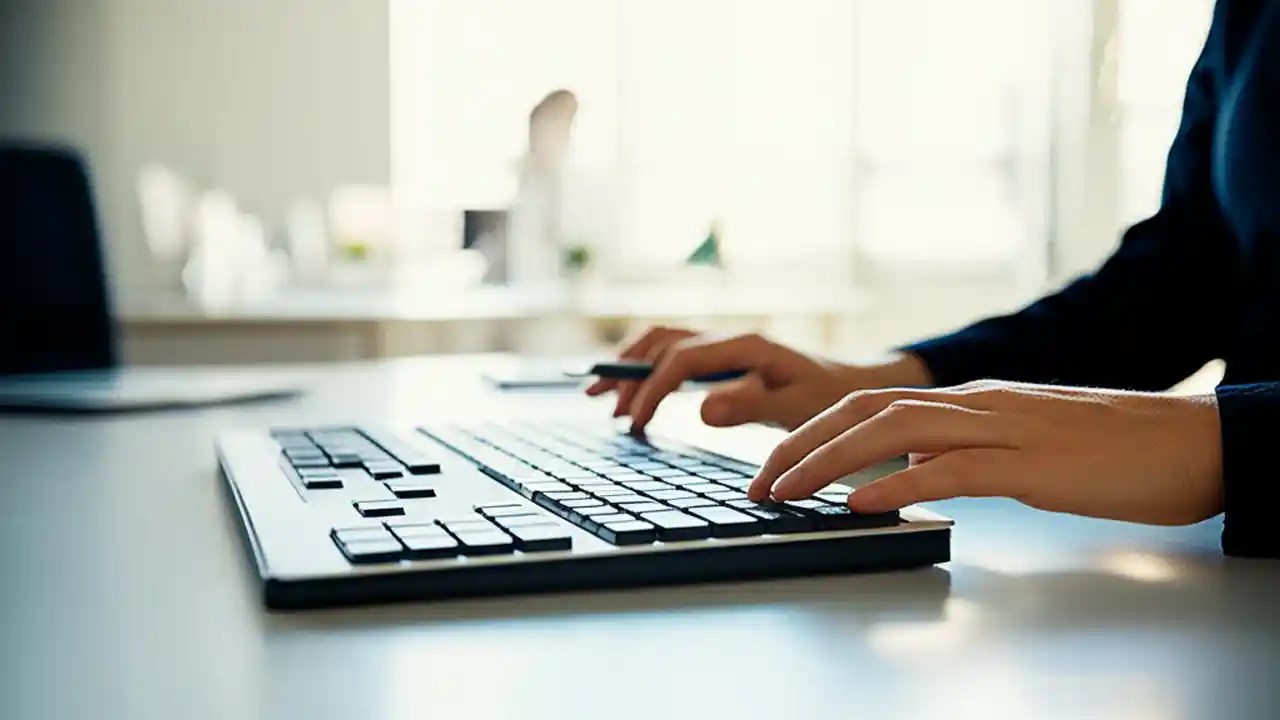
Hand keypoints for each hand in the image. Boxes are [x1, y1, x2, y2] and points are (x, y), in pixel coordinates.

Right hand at [585, 326, 931, 431]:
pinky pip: (674, 352)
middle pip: (661, 342)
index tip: (634, 423)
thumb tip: (700, 408)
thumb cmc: (827, 396)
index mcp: (744, 345)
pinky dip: (646, 366)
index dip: (651, 390)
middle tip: (600, 404)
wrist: (854, 385)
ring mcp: (724, 344)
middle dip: (626, 372)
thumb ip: (748, 407)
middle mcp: (729, 337)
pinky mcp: (724, 356)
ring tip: (601, 396)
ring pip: (662, 342)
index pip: (680, 360)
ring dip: (630, 365)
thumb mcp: (793, 406)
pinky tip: (633, 391)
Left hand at [748, 380, 1224, 525]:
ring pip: (894, 431)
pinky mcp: (1029, 463)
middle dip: (801, 445)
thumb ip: (964, 450)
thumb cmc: (1106, 449)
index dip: (814, 431)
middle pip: (865, 411)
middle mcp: (973, 404)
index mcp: (968, 400)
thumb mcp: (1018, 443)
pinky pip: (951, 470)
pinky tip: (858, 505)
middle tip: (759, 484)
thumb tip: (911, 473)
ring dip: (829, 463)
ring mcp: (1000, 428)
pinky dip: (897, 485)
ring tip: (785, 492)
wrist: (1186, 441)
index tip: (774, 464)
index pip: (871, 404)